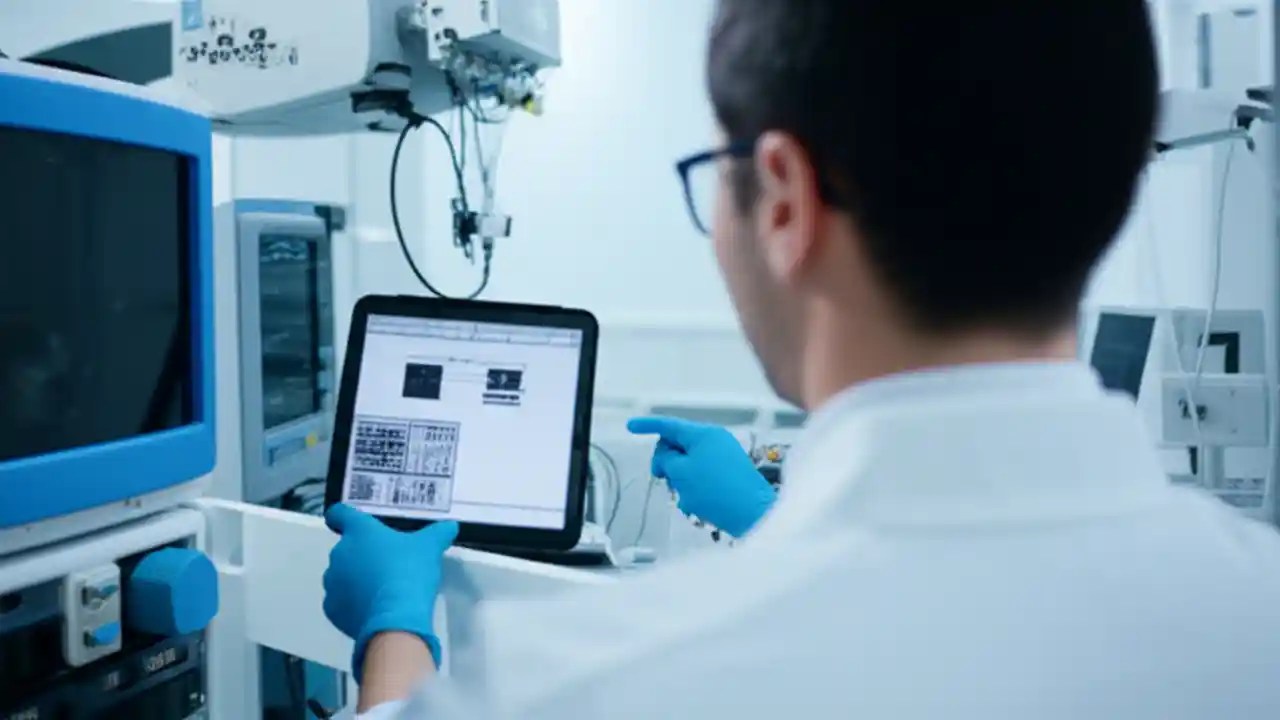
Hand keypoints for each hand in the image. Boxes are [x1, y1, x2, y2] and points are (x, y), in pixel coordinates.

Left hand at [323, 504, 458, 681]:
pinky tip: (372, 609)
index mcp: (359, 532)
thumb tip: (450, 526)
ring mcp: (332, 583)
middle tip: (386, 563)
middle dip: (361, 554)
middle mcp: (339, 554)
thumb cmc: (409, 572)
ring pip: (340, 576)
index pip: (339, 514)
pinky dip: (352, 603)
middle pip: (346, 548)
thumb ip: (438, 533)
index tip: (354, 523)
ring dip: (355, 579)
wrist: (395, 619)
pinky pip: (340, 601)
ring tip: (380, 589)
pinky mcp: (332, 608)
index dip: (343, 516)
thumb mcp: (430, 548)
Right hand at [626, 416, 776, 537]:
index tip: (631, 427)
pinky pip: (702, 473)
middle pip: (678, 443)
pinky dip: (693, 485)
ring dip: (679, 477)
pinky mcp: (729, 472)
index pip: (669, 425)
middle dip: (666, 460)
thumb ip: (666, 459)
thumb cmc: (715, 491)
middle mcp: (715, 439)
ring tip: (685, 496)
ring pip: (688, 461)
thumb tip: (668, 456)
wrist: (752, 514)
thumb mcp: (681, 473)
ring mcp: (724, 455)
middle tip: (664, 479)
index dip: (647, 425)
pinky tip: (697, 502)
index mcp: (703, 434)